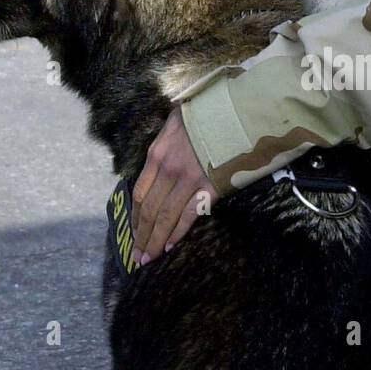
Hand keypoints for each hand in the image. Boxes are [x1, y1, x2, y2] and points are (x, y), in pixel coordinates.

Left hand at [131, 106, 218, 263]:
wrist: (237, 111)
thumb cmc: (207, 113)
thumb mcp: (176, 120)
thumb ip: (165, 140)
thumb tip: (160, 155)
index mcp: (158, 154)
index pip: (139, 192)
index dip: (134, 216)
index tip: (133, 232)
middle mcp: (168, 169)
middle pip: (148, 209)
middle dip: (141, 235)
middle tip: (137, 256)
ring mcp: (189, 180)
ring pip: (165, 217)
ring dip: (155, 240)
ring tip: (148, 258)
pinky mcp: (210, 187)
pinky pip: (189, 215)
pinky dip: (178, 232)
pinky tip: (170, 246)